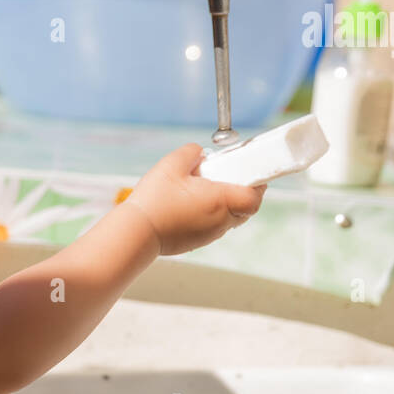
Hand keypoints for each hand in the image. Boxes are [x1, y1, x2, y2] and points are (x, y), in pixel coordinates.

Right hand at [126, 143, 265, 255]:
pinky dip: (209, 215)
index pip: (255, 196)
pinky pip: (213, 226)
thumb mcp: (171, 164)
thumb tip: (200, 152)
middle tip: (225, 178)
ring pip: (230, 218)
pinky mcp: (197, 242)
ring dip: (224, 204)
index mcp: (221, 201)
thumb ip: (191, 152)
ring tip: (202, 190)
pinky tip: (189, 205)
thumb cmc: (154, 202)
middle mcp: (220, 221)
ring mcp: (210, 234)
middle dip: (240, 192)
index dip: (257, 183)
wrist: (136, 233)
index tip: (249, 172)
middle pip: (246, 208)